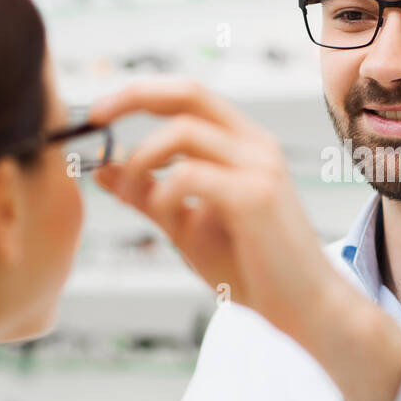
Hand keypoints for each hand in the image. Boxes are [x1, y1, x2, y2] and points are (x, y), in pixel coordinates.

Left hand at [88, 79, 400, 400]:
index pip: (188, 96)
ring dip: (142, 159)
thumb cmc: (254, 269)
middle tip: (95, 118)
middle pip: (188, 93)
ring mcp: (260, 167)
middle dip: (133, 97)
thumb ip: (150, 196)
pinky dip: (163, 192)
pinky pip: (190, 175)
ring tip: (134, 195)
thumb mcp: (189, 227)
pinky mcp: (256, 196)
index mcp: (244, 145)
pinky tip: (167, 216)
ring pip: (182, 131)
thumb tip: (104, 169)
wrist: (305, 308)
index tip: (98, 113)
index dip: (139, 93)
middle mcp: (255, 146)